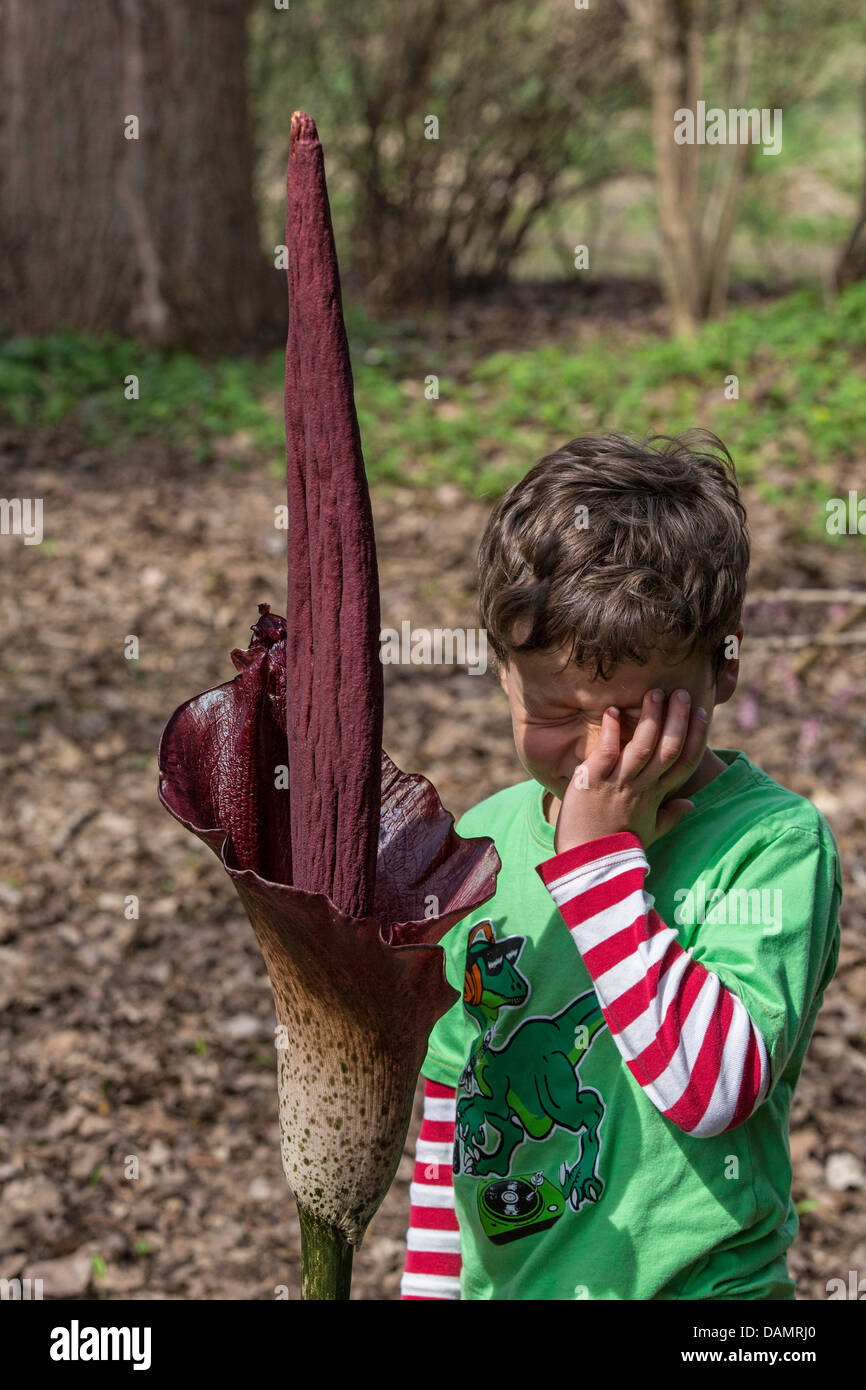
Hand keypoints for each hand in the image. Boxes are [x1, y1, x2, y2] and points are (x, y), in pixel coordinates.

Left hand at [553, 688, 708, 854]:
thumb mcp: (650, 833)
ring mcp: (617, 783)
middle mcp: (641, 787)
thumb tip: (691, 803)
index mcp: (657, 797)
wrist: (586, 862)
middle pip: (668, 748)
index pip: (684, 762)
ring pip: (642, 746)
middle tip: (681, 693)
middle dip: (678, 719)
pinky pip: (606, 751)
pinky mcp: (592, 781)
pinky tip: (614, 711)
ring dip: (650, 718)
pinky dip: (611, 731)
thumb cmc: (617, 847)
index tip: (700, 712)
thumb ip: (671, 816)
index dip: (695, 735)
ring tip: (655, 693)